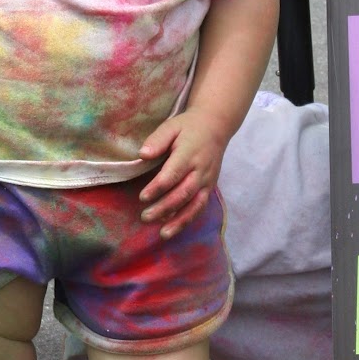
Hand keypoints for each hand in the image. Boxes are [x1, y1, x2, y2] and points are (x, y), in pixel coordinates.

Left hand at [137, 110, 227, 240]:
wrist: (216, 127)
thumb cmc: (188, 127)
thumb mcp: (171, 126)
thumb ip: (157, 140)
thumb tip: (142, 154)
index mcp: (189, 154)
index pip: (173, 174)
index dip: (158, 188)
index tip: (142, 197)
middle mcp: (200, 170)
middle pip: (183, 193)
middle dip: (164, 208)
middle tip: (145, 217)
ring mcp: (207, 180)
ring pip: (194, 205)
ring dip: (179, 221)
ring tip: (162, 233)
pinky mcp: (210, 187)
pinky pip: (200, 206)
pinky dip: (188, 219)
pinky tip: (174, 228)